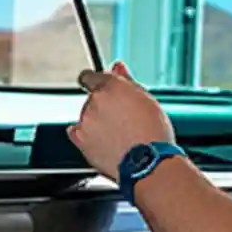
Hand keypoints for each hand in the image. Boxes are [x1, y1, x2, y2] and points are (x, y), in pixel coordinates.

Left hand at [69, 62, 174, 180]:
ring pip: (87, 116)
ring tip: (119, 135)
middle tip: (122, 118)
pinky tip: (104, 142)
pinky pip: (77, 133)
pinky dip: (87, 136)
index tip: (102, 88)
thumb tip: (118, 68)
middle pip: (92, 99)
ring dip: (97, 122)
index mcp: (111, 87)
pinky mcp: (80, 141)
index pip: (92, 76)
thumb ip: (127, 81)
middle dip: (103, 106)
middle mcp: (95, 101)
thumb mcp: (147, 99)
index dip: (98, 83)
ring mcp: (86, 121)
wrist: (148, 163)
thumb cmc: (153, 133)